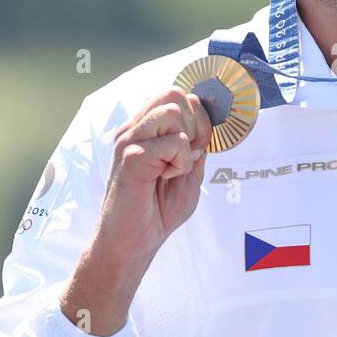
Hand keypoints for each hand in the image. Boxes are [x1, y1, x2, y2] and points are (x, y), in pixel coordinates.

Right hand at [62, 88, 212, 334]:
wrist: (134, 241)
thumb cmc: (156, 210)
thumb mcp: (188, 174)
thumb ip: (196, 148)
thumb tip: (206, 126)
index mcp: (145, 129)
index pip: (178, 95)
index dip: (198, 118)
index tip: (196, 148)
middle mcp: (135, 128)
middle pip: (176, 94)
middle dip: (194, 124)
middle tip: (185, 157)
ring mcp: (130, 139)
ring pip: (173, 111)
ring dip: (186, 144)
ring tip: (171, 169)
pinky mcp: (131, 155)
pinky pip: (174, 142)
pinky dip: (180, 163)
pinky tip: (163, 179)